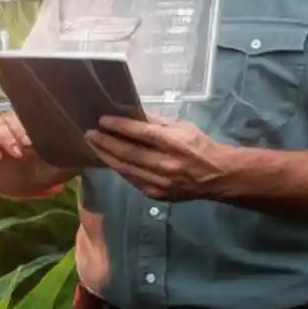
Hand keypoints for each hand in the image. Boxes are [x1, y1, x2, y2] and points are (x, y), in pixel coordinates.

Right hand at [0, 111, 74, 198]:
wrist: (23, 186)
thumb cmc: (44, 170)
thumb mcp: (63, 165)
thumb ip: (74, 156)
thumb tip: (93, 151)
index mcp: (31, 125)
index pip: (26, 115)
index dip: (27, 124)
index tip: (33, 140)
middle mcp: (13, 125)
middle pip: (8, 118)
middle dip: (15, 132)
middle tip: (24, 148)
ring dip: (1, 137)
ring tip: (13, 153)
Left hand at [85, 114, 229, 201]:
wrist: (217, 176)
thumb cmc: (199, 145)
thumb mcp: (182, 126)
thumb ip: (157, 121)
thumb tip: (133, 114)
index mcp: (172, 143)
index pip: (140, 133)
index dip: (119, 126)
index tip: (102, 120)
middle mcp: (164, 164)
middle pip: (128, 152)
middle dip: (106, 142)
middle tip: (90, 133)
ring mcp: (159, 182)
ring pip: (126, 168)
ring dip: (107, 156)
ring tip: (94, 145)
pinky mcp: (156, 194)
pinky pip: (132, 180)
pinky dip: (119, 169)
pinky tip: (110, 160)